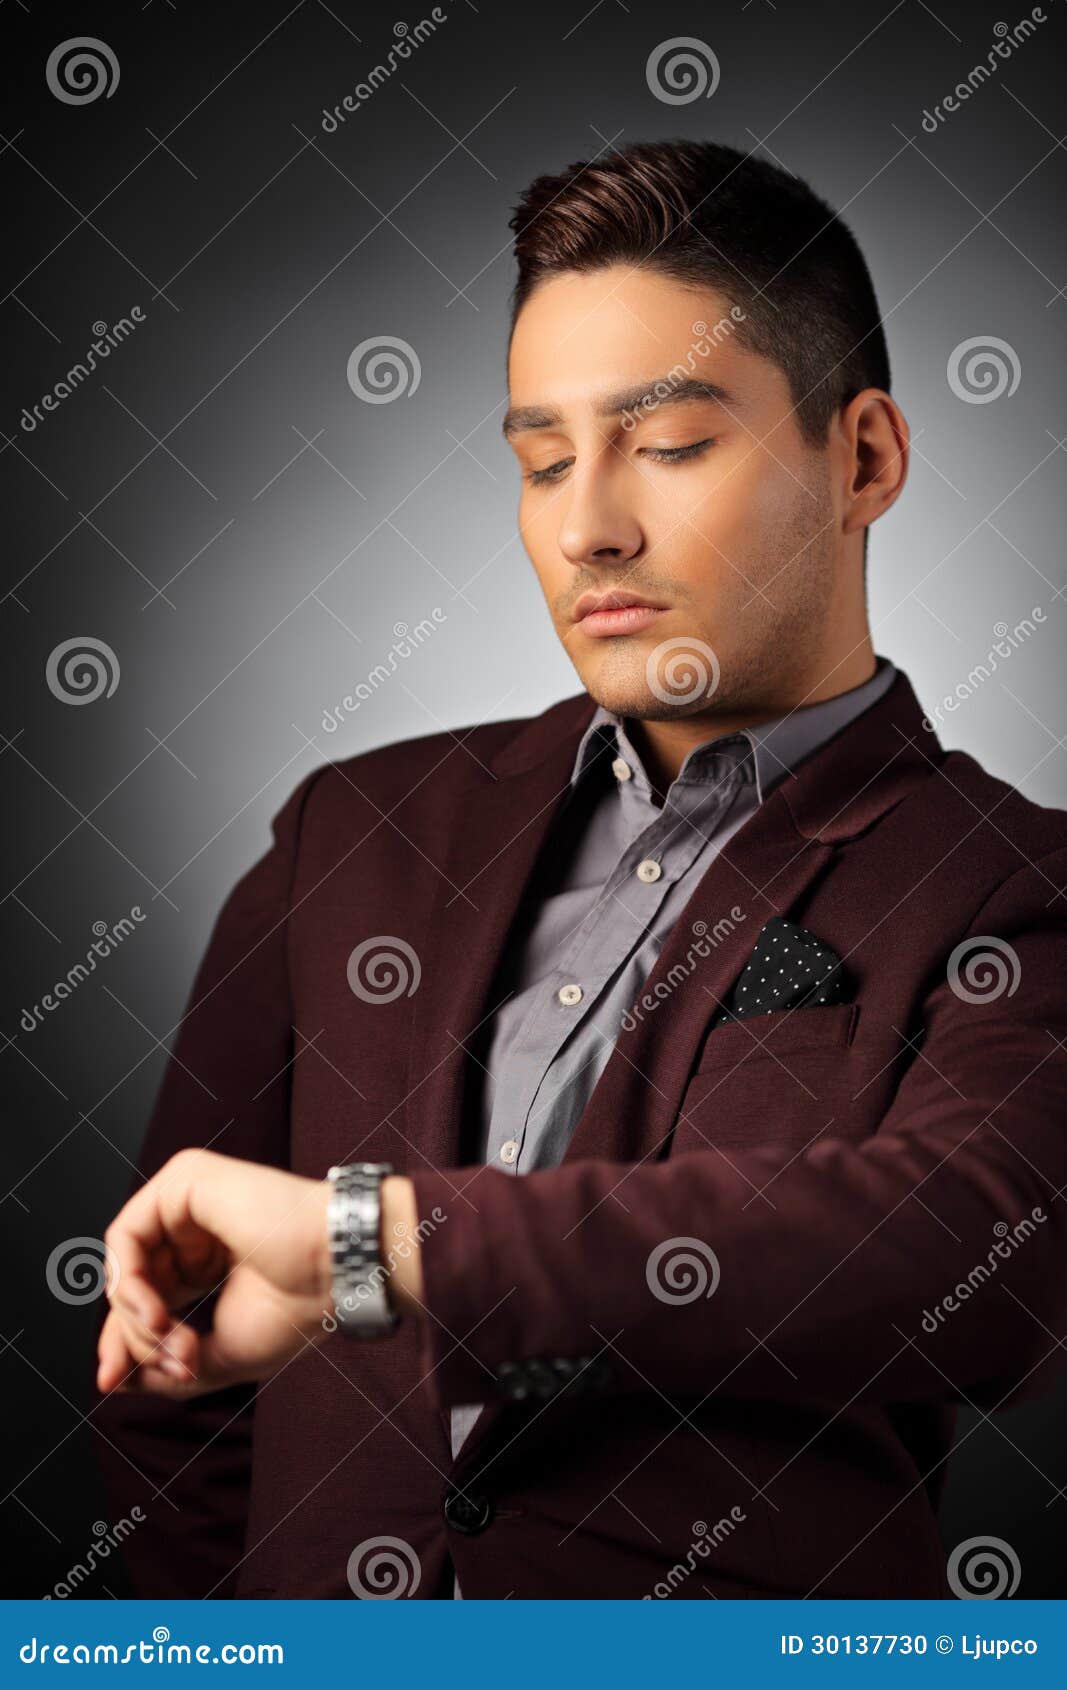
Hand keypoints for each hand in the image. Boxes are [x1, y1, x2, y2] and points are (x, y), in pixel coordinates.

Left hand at [97, 1148, 335, 1399]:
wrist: (337, 1268)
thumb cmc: (298, 1305)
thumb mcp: (220, 1352)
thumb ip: (163, 1364)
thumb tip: (116, 1378)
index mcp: (208, 1256)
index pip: (148, 1296)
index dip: (126, 1341)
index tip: (114, 1383)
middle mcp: (194, 1222)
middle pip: (131, 1283)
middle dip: (136, 1336)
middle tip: (176, 1370)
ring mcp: (187, 1197)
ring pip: (124, 1265)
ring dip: (138, 1319)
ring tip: (180, 1347)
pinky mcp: (185, 1179)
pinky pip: (125, 1236)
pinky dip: (129, 1285)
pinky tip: (159, 1315)